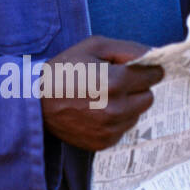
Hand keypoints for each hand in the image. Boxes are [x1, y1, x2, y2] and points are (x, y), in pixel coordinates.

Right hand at [41, 36, 163, 151]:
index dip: (144, 69)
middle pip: (149, 96)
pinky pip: (123, 128)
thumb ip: (127, 49)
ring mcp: (111, 128)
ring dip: (126, 105)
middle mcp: (117, 108)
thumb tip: (154, 55)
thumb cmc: (63, 69)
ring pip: (137, 113)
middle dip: (136, 88)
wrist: (35, 102)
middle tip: (113, 82)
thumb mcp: (92, 46)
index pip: (154, 75)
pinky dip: (115, 120)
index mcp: (115, 81)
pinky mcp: (105, 142)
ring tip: (100, 98)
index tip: (132, 69)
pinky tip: (95, 112)